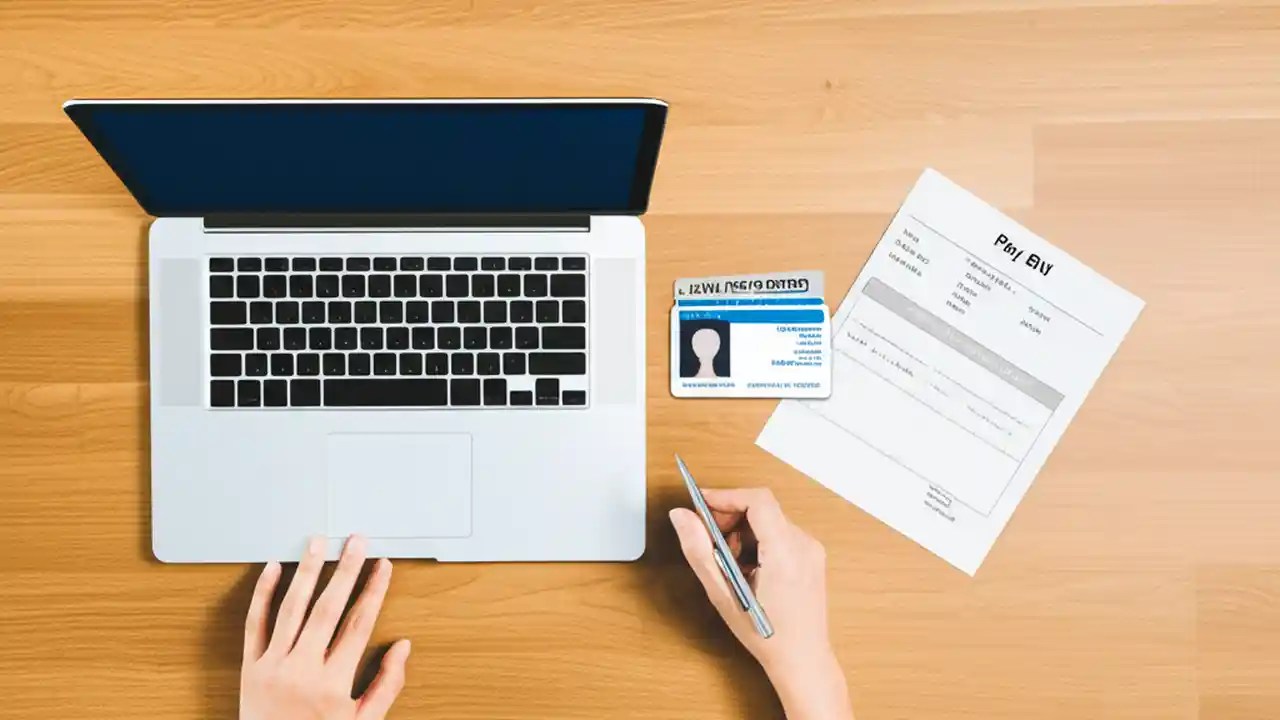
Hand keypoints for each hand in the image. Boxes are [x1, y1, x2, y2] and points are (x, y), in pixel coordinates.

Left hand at [240, 535, 409, 719]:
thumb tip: (402, 648)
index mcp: (332, 684)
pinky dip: (262, 594)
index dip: (374, 591)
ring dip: (307, 572)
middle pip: (328, 609)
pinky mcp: (249, 668)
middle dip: (345, 571)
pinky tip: (273, 569)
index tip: (382, 567)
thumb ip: (386, 685)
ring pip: (291, 609)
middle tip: (356, 543)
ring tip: (317, 544)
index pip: (359, 625)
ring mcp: (273, 666)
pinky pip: (255, 624)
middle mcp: (301, 670)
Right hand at [670, 488, 852, 719]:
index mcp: (785, 552)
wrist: (802, 659)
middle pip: (762, 508)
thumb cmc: (766, 634)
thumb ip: (699, 551)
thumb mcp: (723, 594)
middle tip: (711, 541)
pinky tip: (749, 569)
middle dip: (731, 517)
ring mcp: (812, 549)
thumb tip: (682, 516)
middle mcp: (804, 544)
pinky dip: (759, 541)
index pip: (757, 500)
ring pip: (769, 520)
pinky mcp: (812, 555)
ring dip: (744, 532)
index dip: (726, 496)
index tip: (702, 503)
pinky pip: (780, 532)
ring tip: (732, 563)